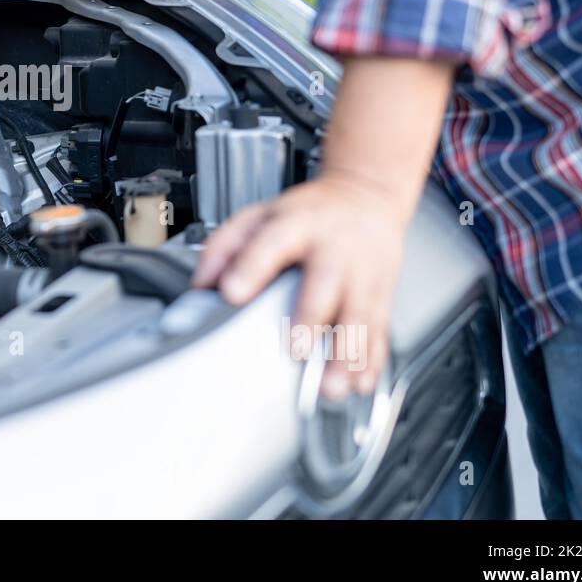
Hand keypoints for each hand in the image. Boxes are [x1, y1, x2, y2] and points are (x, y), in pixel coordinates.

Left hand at [190, 172, 408, 397]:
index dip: (250, 267)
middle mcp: (334, 248)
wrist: (366, 196)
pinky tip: (361, 383)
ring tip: (330, 384)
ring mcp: (362, 273)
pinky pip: (379, 330)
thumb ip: (226, 244)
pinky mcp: (381, 295)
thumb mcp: (263, 213)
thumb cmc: (310, 213)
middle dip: (311, 318)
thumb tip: (201, 282)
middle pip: (325, 283)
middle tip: (295, 349)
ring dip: (346, 353)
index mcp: (299, 225)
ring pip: (359, 315)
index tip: (231, 293)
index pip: (271, 242)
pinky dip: (372, 361)